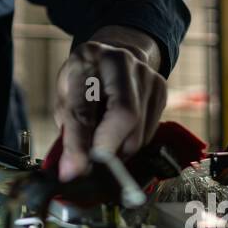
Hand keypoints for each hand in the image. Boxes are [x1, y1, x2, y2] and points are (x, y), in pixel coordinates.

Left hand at [53, 27, 167, 180]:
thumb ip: (68, 129)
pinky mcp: (162, 92)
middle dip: (106, 151)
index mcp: (88, 58)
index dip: (78, 143)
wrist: (115, 56)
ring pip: (138, 133)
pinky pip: (148, 134)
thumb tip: (72, 170)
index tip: (72, 171)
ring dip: (117, 152)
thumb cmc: (85, 78)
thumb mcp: (65, 95)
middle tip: (90, 168)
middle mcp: (123, 62)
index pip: (84, 106)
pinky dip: (130, 145)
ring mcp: (148, 76)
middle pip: (124, 117)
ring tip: (101, 147)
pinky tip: (118, 136)